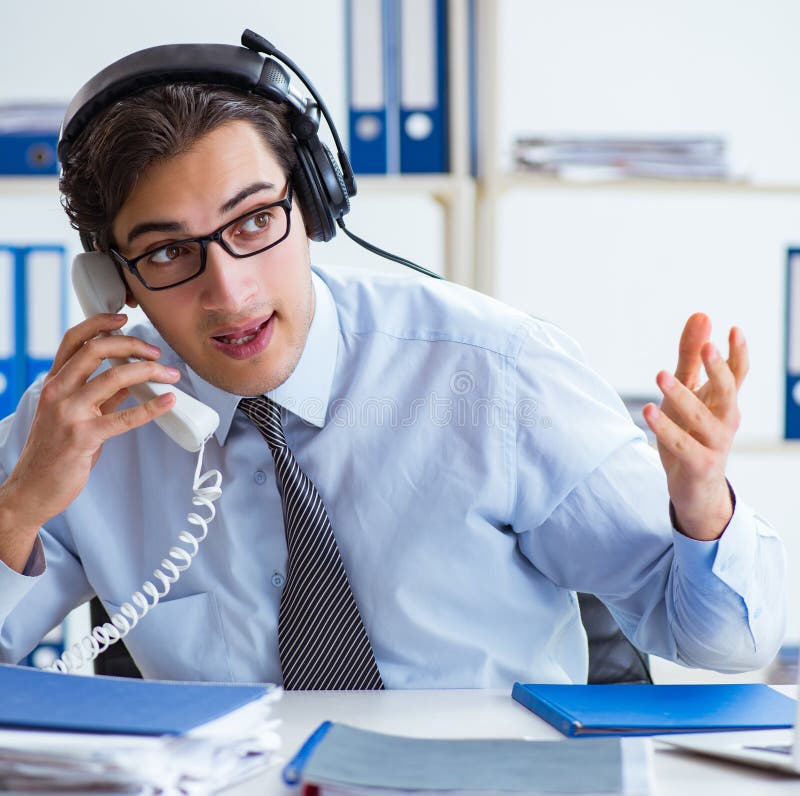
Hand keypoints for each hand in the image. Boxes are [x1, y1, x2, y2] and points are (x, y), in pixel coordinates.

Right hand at [0, 314, 179, 570]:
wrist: (32, 488)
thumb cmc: (54, 451)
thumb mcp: (72, 415)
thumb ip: (99, 397)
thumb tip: (130, 383)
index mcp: (54, 382)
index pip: (74, 340)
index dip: (100, 323)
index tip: (125, 318)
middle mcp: (58, 392)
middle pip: (97, 350)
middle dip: (132, 345)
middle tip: (156, 352)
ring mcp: (69, 414)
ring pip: (114, 378)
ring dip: (149, 372)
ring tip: (171, 376)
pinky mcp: (83, 438)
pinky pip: (123, 418)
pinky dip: (150, 408)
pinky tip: (168, 402)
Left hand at [642, 312, 747, 540]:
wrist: (695, 486)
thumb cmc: (691, 432)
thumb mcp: (688, 391)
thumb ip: (690, 357)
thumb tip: (702, 315)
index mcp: (724, 400)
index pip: (737, 374)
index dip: (737, 353)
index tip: (733, 329)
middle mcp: (725, 420)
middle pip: (727, 392)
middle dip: (718, 370)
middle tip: (707, 347)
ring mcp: (715, 443)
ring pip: (701, 418)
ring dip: (681, 395)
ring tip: (660, 374)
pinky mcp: (698, 463)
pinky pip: (681, 444)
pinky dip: (665, 428)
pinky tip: (648, 411)